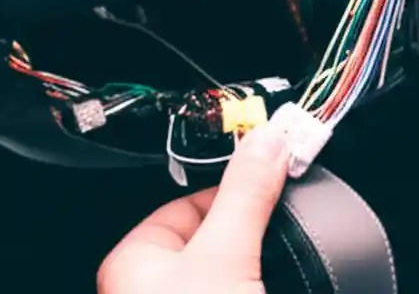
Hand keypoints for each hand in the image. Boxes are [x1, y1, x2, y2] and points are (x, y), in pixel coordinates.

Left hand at [98, 123, 288, 293]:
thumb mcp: (224, 255)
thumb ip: (245, 194)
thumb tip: (266, 140)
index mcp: (132, 261)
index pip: (187, 201)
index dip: (233, 188)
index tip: (272, 175)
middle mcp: (151, 287)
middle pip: (214, 236)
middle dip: (249, 230)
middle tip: (286, 227)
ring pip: (228, 268)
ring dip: (260, 263)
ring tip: (278, 268)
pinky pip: (237, 289)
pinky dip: (260, 282)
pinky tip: (275, 283)